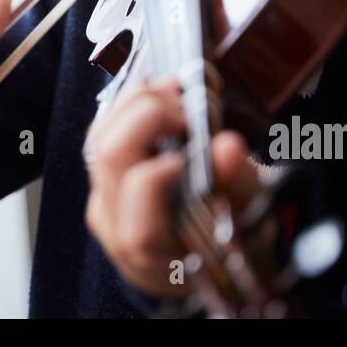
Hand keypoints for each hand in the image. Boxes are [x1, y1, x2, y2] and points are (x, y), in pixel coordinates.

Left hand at [84, 78, 261, 297]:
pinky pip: (102, 133)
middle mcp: (116, 226)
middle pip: (111, 158)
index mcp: (151, 255)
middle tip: (190, 108)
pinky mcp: (102, 176)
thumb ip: (236, 185)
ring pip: (99, 136)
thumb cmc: (228, 234)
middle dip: (151, 116)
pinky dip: (131, 106)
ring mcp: (103, 198)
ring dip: (137, 102)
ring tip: (177, 91)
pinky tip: (162, 97)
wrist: (202, 248)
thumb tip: (227, 147)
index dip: (159, 177)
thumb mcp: (247, 215)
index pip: (138, 222)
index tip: (194, 152)